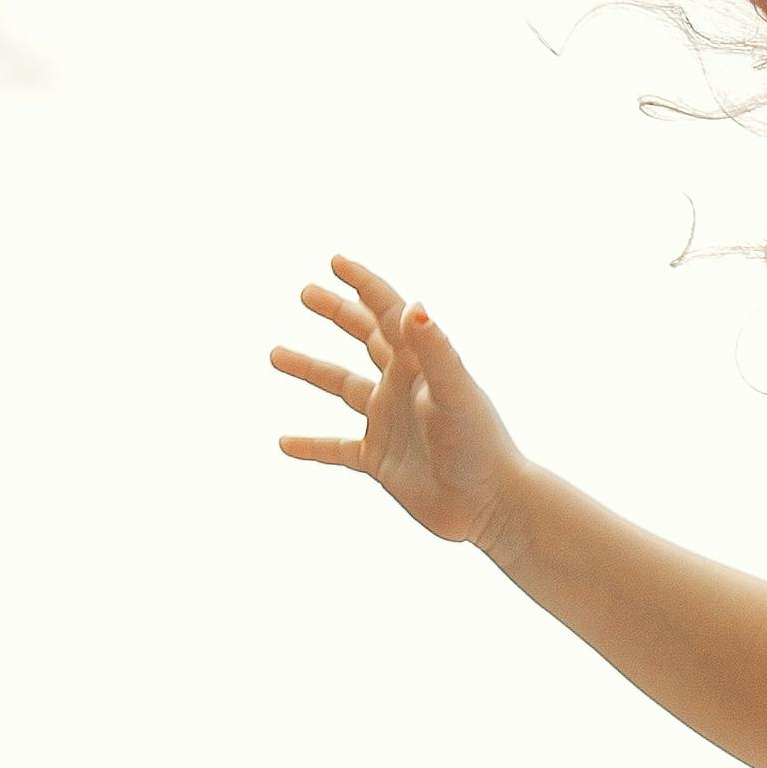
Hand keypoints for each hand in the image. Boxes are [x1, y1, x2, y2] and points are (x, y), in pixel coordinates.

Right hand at [273, 256, 522, 546]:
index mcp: (420, 364)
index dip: (363, 285)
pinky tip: (284, 444)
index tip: (335, 261)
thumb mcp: (455, 393)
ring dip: (310, 369)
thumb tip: (413, 306)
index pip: (387, 312)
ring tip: (275, 354)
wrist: (491, 505)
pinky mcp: (380, 461)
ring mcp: (389, 423)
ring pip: (341, 387)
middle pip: (364, 338)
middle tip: (305, 293)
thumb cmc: (480, 446)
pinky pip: (337, 450)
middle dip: (337, 313)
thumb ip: (435, 350)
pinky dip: (311, 446)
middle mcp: (402, 387)